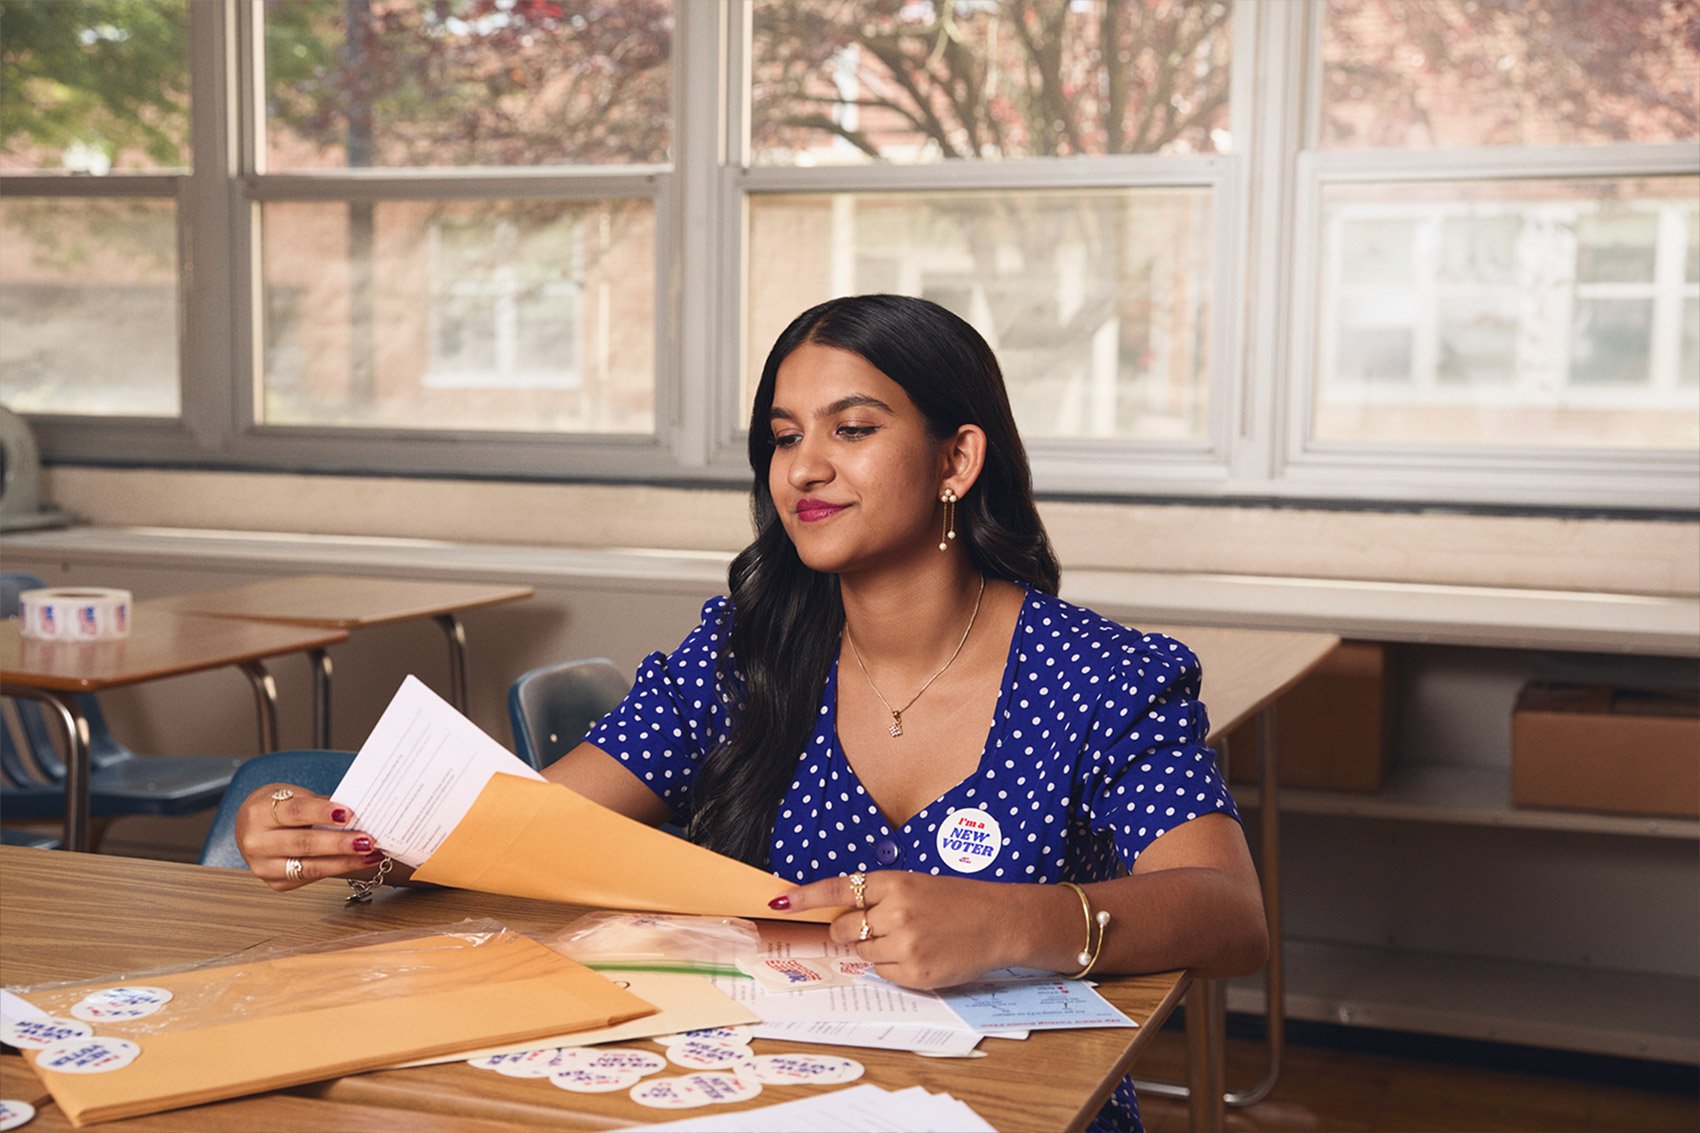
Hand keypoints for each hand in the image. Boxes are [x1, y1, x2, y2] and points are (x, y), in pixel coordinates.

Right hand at [233, 782, 382, 890]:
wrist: (253, 828)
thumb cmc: (279, 808)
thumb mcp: (293, 797)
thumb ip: (321, 806)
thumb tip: (359, 814)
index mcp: (258, 813)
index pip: (294, 812)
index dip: (322, 813)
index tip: (348, 813)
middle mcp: (256, 843)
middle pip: (303, 843)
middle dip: (339, 843)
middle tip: (367, 840)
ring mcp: (264, 867)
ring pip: (309, 866)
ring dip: (344, 861)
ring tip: (370, 854)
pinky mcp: (277, 883)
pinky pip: (311, 877)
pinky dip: (338, 869)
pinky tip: (357, 862)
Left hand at [777, 870, 1028, 989]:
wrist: (999, 922)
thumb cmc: (956, 901)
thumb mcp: (916, 885)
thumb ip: (880, 898)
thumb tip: (841, 921)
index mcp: (894, 883)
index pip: (838, 889)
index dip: (805, 896)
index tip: (778, 902)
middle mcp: (896, 912)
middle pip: (844, 929)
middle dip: (850, 932)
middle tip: (877, 928)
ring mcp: (905, 944)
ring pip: (862, 954)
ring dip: (877, 950)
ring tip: (911, 939)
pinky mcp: (915, 972)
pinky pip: (884, 974)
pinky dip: (894, 968)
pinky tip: (920, 955)